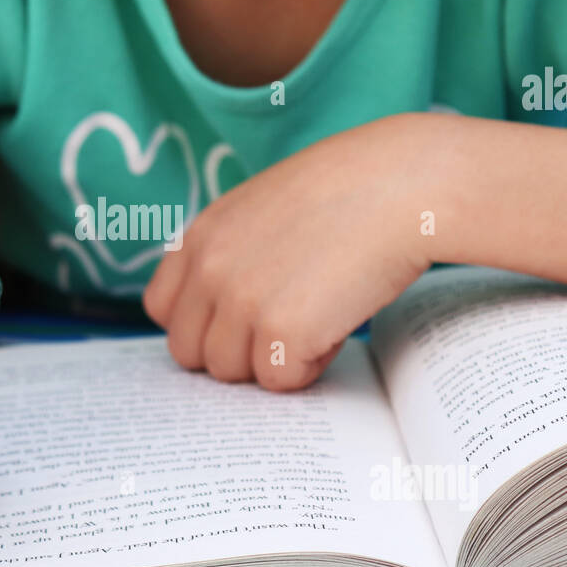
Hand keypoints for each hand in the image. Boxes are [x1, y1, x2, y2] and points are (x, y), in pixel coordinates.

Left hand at [143, 113, 444, 389]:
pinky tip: (336, 324)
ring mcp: (241, 302)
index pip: (162, 309)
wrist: (404, 185)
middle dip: (234, 351)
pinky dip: (310, 365)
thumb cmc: (349, 194)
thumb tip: (222, 310)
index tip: (238, 321)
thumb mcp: (264, 209)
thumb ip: (230, 252)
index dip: (201, 324)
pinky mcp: (282, 332)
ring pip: (232, 374)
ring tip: (316, 316)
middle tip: (284, 326)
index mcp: (201, 236)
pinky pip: (280, 381)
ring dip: (273, 359)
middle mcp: (210, 269)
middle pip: (191, 353)